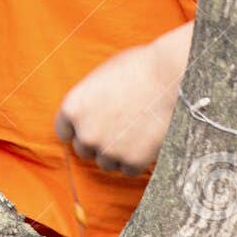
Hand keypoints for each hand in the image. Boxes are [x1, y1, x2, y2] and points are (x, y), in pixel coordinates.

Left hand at [55, 22, 191, 174]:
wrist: (172, 77)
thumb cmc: (140, 67)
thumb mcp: (103, 76)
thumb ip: (90, 99)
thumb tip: (90, 113)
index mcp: (73, 107)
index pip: (64, 130)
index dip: (78, 127)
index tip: (91, 125)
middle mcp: (86, 132)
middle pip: (84, 149)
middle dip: (98, 141)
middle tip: (118, 127)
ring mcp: (109, 150)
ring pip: (106, 162)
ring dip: (117, 152)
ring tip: (136, 131)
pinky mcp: (132, 161)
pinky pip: (129, 169)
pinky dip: (137, 159)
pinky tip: (147, 140)